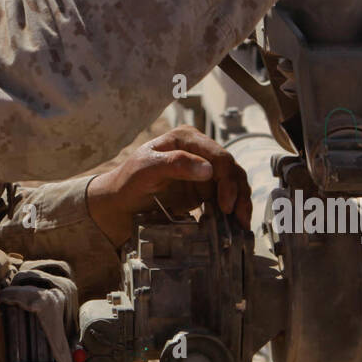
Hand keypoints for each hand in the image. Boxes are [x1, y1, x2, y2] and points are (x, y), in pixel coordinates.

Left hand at [86, 125, 250, 246]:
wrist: (119, 204)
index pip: (217, 155)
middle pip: (230, 168)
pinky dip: (234, 208)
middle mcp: (198, 151)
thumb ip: (175, 164)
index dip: (226, 178)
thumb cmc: (128, 182)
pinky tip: (236, 223)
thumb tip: (208, 169)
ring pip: (233, 182)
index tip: (225, 203)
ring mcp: (203, 171)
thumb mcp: (146, 169)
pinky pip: (225, 197)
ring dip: (242, 201)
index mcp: (186, 138)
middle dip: (239, 192)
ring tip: (242, 222)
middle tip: (239, 217)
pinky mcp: (203, 190)